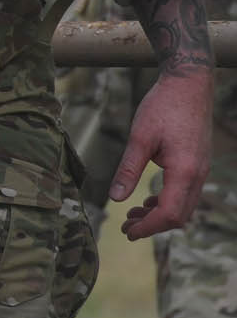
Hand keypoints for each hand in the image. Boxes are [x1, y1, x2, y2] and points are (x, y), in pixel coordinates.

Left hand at [114, 68, 213, 238]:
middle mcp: (198, 175)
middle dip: (153, 225)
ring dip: (159, 215)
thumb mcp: (139, 137)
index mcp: (185, 171)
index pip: (168, 213)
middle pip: (179, 215)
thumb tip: (115, 199)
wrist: (189, 85)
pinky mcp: (198, 164)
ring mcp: (201, 170)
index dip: (148, 227)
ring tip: (132, 215)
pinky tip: (147, 199)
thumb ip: (128, 170)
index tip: (127, 232)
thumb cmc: (163, 106)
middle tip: (126, 228)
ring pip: (184, 206)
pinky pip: (186, 193)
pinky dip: (167, 202)